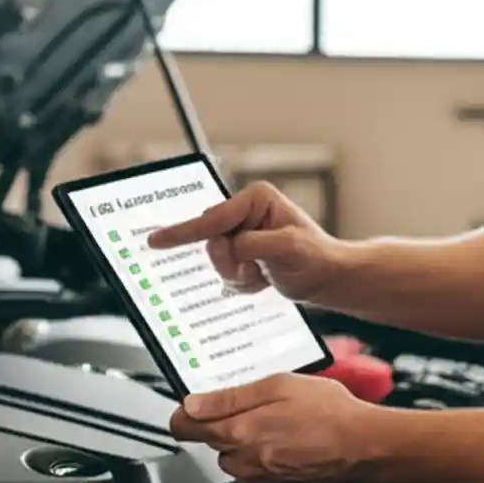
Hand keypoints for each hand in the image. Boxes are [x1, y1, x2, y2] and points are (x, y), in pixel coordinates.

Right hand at [147, 181, 346, 302]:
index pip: (212, 219)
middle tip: (256, 270)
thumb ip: (253, 244)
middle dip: (231, 263)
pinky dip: (242, 283)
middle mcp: (245, 212)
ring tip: (264, 273)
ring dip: (239, 275)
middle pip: (210, 241)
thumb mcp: (288, 248)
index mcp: (256, 199)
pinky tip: (263, 278)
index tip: (156, 241)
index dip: (183, 232)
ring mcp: (241, 233)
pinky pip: (224, 273)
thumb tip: (229, 246)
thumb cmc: (317, 258)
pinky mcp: (241, 253)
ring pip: (216, 261)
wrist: (327, 279)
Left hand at [169, 373, 378, 482]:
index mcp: (239, 431)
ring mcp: (259, 475)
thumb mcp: (279, 385)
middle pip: (210, 440)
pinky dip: (260, 452)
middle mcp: (244, 459)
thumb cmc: (328, 412)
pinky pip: (253, 467)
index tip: (192, 402)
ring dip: (241, 438)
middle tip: (249, 400)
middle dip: (221, 421)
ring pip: (232, 455)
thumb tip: (193, 402)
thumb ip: (232, 396)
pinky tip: (284, 434)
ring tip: (271, 417)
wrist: (362, 445)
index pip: (185, 427)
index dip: (185, 412)